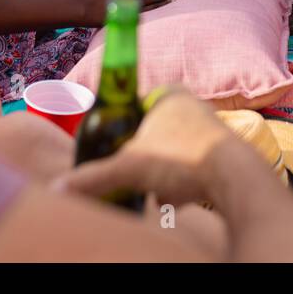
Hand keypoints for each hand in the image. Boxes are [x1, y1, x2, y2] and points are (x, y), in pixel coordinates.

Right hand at [57, 88, 235, 206]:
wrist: (234, 178)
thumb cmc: (183, 158)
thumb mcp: (129, 167)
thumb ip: (94, 177)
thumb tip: (58, 189)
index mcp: (168, 94)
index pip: (132, 108)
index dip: (119, 132)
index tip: (112, 151)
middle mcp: (192, 105)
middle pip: (151, 136)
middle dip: (142, 160)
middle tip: (135, 174)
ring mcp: (209, 129)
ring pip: (171, 156)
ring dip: (161, 177)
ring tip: (158, 190)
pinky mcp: (222, 154)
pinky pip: (190, 170)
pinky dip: (180, 186)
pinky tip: (176, 199)